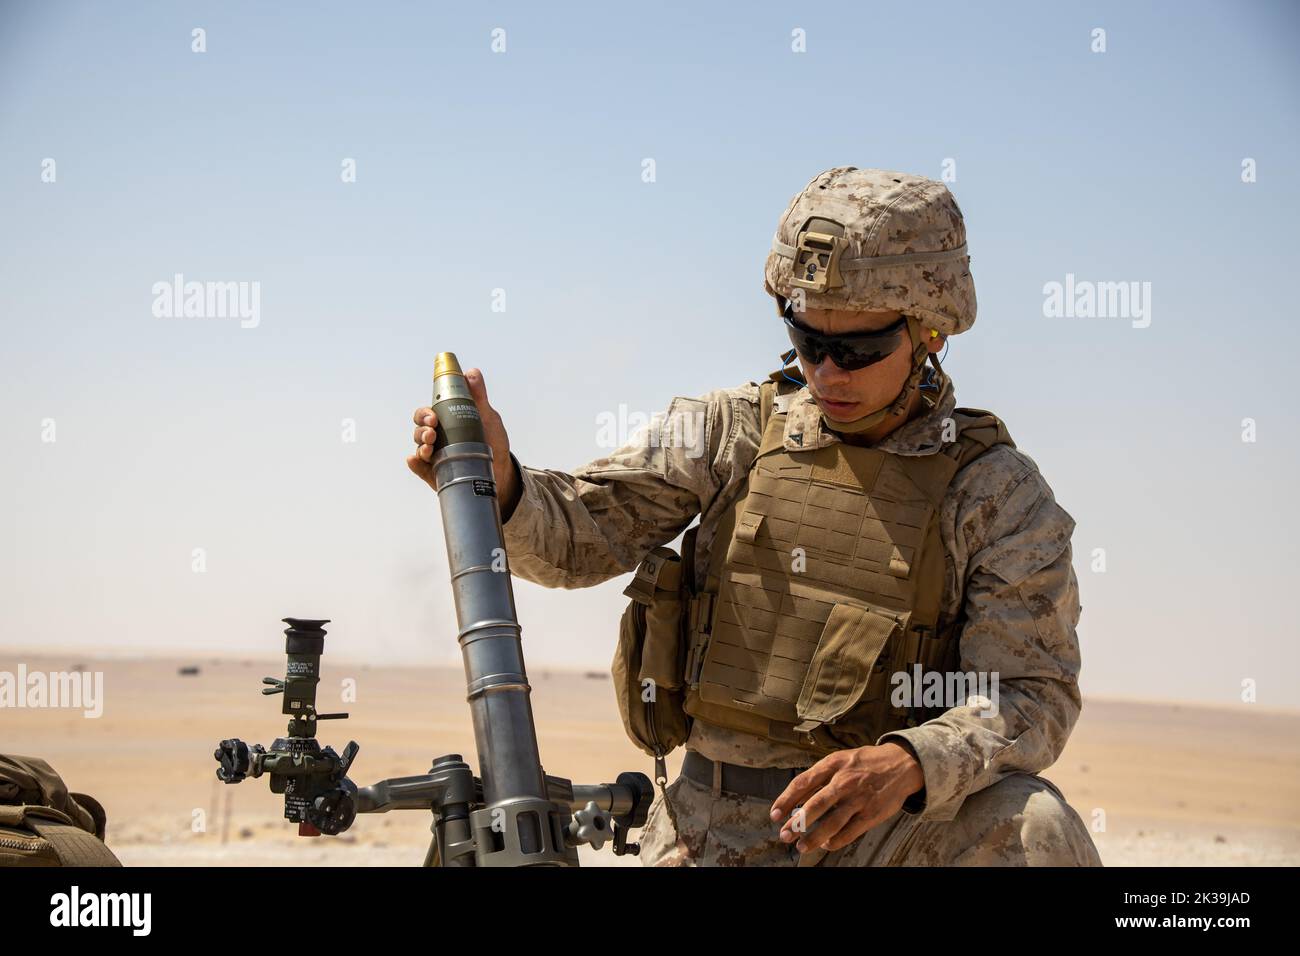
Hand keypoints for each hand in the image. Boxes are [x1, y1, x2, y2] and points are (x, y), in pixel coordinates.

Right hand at [407, 367, 520, 512]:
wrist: (502, 470)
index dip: (425, 414)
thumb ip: (478, 395)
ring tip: (430, 448)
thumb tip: (471, 372)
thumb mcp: (487, 416)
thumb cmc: (492, 441)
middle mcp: (437, 439)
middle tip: (432, 432)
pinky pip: (420, 469)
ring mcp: (436, 457)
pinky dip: (415, 464)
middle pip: (419, 431)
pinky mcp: (436, 474)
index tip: (433, 416)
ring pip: (419, 449)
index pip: (427, 415)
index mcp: (445, 423)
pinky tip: (415, 460)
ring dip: (420, 446)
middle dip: (421, 430)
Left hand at [769, 742, 923, 852]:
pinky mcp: (872, 813)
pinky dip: (836, 841)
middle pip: (816, 804)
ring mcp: (859, 799)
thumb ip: (821, 776)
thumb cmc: (866, 763)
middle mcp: (845, 781)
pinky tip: (827, 844)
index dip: (786, 800)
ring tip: (801, 846)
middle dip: (797, 822)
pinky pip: (851, 831)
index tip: (775, 814)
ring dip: (814, 837)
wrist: (902, 764)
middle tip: (784, 834)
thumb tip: (797, 797)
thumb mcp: (841, 759)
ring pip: (832, 822)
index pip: (803, 783)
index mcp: (833, 764)